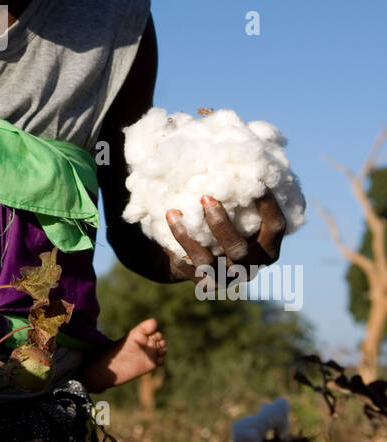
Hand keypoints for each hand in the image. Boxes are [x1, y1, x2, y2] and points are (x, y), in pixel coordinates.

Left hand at [163, 188, 286, 283]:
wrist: (209, 260)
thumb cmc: (231, 226)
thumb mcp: (244, 215)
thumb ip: (247, 196)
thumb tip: (251, 156)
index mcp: (268, 249)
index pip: (276, 228)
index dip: (269, 205)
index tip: (256, 181)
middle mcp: (251, 267)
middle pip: (238, 249)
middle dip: (220, 223)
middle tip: (205, 197)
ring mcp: (228, 278)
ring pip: (206, 261)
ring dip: (187, 236)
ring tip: (171, 212)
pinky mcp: (206, 284)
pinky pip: (187, 267)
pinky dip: (175, 247)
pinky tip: (166, 226)